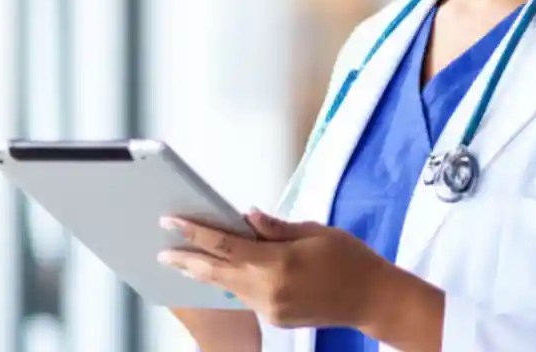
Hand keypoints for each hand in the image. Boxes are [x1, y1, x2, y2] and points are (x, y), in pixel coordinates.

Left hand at [158, 209, 389, 328]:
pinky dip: (232, 283)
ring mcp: (270, 308)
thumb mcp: (315, 231)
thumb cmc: (349, 258)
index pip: (225, 245)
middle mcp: (268, 289)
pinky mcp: (275, 318)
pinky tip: (221, 274)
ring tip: (183, 260)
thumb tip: (246, 216)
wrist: (372, 299)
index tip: (171, 222)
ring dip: (206, 273)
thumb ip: (276, 227)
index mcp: (277, 262)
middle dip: (187, 260)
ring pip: (228, 287)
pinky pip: (246, 297)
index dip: (195, 233)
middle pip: (216, 273)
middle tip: (162, 251)